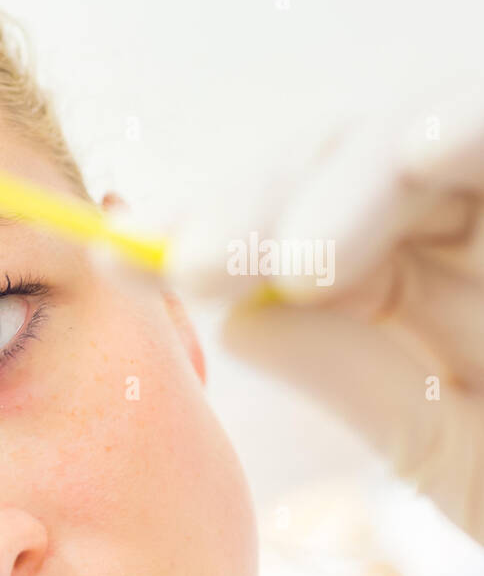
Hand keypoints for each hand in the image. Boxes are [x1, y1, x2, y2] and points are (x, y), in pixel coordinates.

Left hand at [169, 82, 483, 543]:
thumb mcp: (459, 452)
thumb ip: (364, 377)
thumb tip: (245, 309)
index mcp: (425, 275)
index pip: (301, 219)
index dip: (215, 227)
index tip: (125, 257)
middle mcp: (471, 219)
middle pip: (346, 155)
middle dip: (265, 200)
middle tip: (196, 259)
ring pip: (422, 124)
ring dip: (350, 174)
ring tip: (297, 259)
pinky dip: (463, 123)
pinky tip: (418, 151)